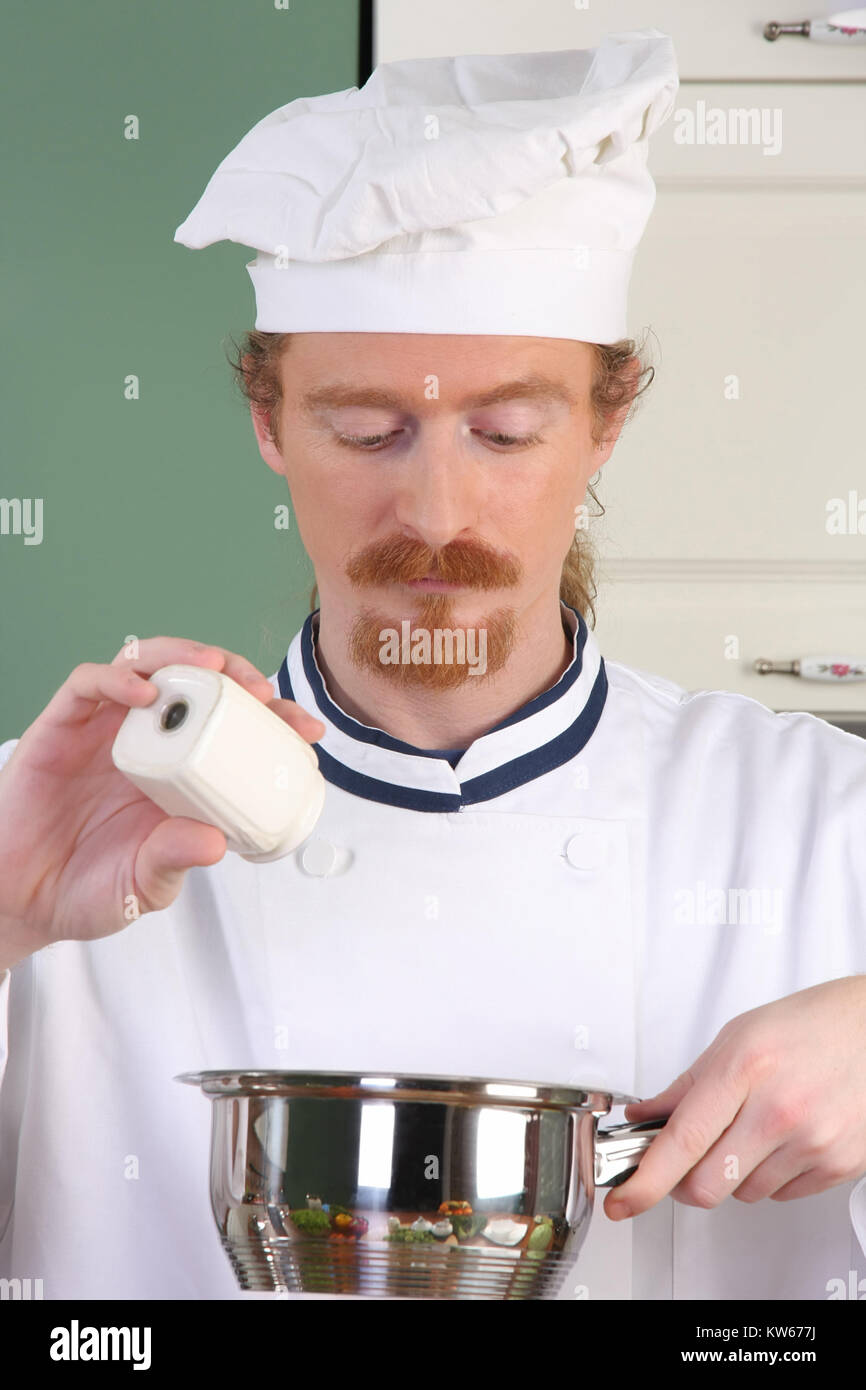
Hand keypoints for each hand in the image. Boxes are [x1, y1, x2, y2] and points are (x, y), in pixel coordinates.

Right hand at [0, 637, 324, 964]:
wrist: (20, 901)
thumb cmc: (86, 891)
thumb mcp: (146, 885)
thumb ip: (174, 861)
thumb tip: (214, 842)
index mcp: (179, 774)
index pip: (233, 727)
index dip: (272, 718)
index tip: (307, 729)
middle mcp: (147, 741)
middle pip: (196, 682)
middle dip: (236, 674)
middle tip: (263, 689)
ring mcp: (105, 730)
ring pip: (148, 666)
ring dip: (183, 657)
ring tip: (213, 669)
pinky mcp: (61, 727)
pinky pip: (88, 684)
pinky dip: (118, 678)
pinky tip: (142, 694)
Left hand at [604, 975, 865, 1221]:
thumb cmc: (808, 1026)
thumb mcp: (737, 1037)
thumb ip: (687, 1084)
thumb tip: (645, 1117)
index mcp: (745, 1068)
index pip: (682, 1140)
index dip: (645, 1180)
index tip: (624, 1199)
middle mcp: (780, 1109)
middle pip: (707, 1185)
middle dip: (685, 1181)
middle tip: (685, 1160)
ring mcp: (812, 1142)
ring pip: (743, 1193)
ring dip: (733, 1174)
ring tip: (752, 1129)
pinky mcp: (838, 1166)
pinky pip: (781, 1195)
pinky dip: (769, 1176)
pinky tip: (782, 1138)